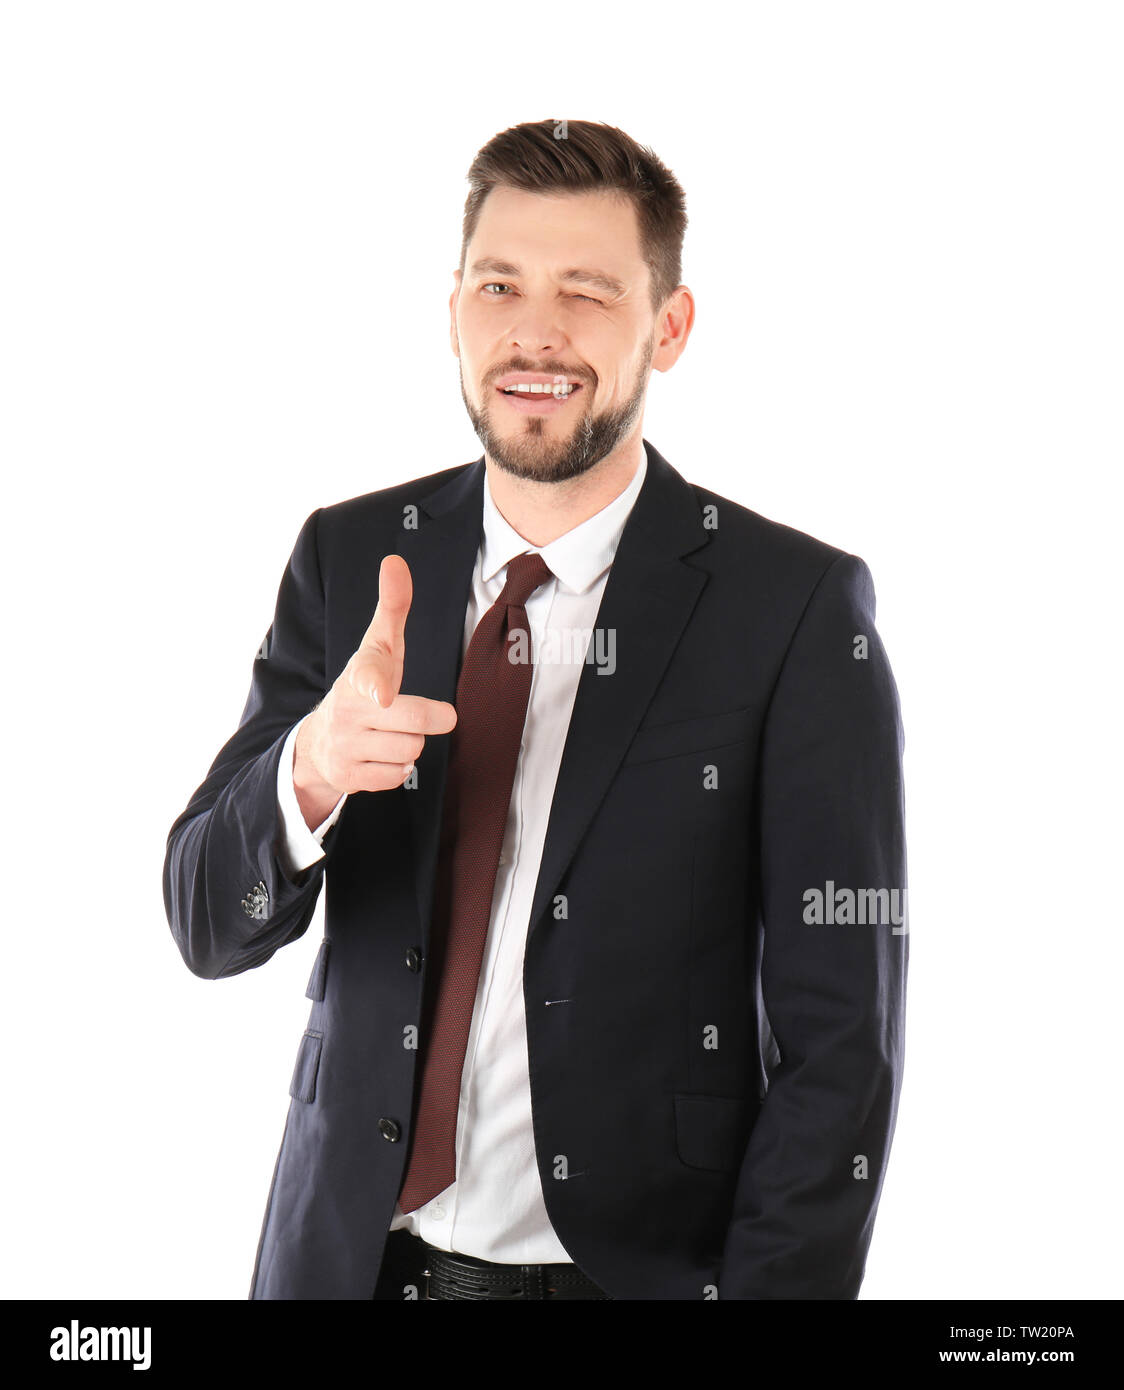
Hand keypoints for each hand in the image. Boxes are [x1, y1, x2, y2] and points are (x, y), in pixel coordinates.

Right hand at [293, 555, 456, 824]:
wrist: (319, 742)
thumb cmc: (366, 685)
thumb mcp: (379, 648)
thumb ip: (392, 607)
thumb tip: (394, 561)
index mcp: (357, 673)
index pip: (370, 677)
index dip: (377, 687)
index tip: (382, 695)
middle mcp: (345, 709)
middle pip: (414, 724)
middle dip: (429, 721)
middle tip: (432, 715)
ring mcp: (343, 746)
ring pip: (410, 752)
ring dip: (410, 746)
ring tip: (391, 734)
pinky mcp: (346, 778)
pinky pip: (397, 777)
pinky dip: (397, 769)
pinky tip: (381, 755)